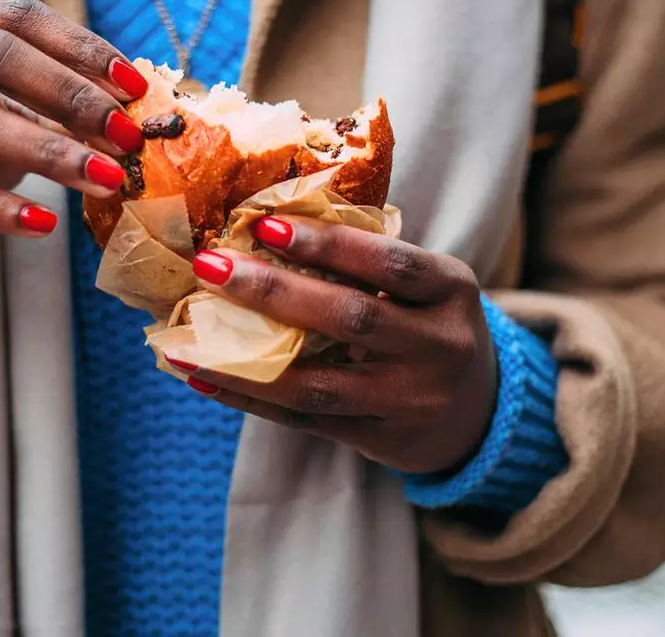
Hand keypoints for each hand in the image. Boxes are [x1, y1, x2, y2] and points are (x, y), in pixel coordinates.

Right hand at [0, 0, 151, 283]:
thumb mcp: (1, 109)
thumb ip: (53, 99)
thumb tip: (135, 110)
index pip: (16, 17)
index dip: (80, 46)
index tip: (135, 85)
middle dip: (72, 95)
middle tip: (126, 136)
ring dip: (51, 152)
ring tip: (105, 180)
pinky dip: (1, 208)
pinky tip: (45, 221)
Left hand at [170, 216, 497, 474]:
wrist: (481, 414)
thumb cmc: (429, 324)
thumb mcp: (426, 285)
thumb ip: (367, 260)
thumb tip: (263, 225)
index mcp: (452, 290)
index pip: (389, 263)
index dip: (328, 244)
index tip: (266, 223)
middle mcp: (439, 347)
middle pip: (350, 318)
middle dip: (273, 291)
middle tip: (210, 266)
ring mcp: (410, 400)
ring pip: (318, 383)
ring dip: (243, 360)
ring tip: (183, 340)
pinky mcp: (381, 440)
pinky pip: (304, 420)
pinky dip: (249, 397)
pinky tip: (203, 376)